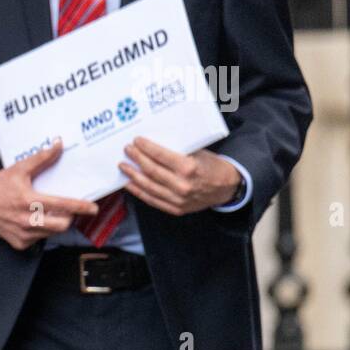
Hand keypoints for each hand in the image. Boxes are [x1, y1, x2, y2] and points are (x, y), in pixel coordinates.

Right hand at [0, 140, 99, 250]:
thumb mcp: (19, 169)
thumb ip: (41, 159)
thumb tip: (59, 144)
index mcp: (29, 200)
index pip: (62, 205)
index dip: (80, 207)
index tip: (93, 208)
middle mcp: (27, 220)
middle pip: (62, 225)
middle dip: (70, 217)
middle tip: (68, 210)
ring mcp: (24, 234)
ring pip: (52, 232)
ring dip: (55, 223)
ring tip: (49, 213)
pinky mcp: (20, 243)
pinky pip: (40, 239)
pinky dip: (42, 230)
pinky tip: (33, 221)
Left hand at [119, 138, 239, 215]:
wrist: (227, 188)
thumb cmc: (211, 167)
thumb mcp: (199, 153)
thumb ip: (178, 151)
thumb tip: (154, 144)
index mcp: (189, 168)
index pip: (160, 156)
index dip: (146, 148)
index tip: (136, 141)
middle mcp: (182, 185)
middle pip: (151, 170)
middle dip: (136, 159)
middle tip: (127, 151)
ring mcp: (178, 199)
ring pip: (148, 186)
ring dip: (132, 175)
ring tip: (123, 166)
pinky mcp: (175, 209)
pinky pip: (151, 199)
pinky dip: (138, 191)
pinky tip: (129, 183)